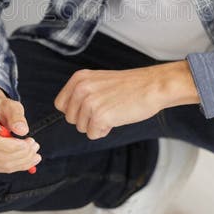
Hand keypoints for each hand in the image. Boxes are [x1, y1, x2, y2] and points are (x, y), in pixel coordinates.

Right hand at [0, 84, 40, 172]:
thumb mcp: (10, 105)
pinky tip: (27, 159)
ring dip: (22, 161)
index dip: (11, 146)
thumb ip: (16, 116)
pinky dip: (17, 165)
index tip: (28, 142)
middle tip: (35, 145)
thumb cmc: (0, 108)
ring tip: (34, 151)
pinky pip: (0, 169)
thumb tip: (22, 130)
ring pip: (1, 164)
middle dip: (21, 153)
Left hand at [54, 62, 197, 140]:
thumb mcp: (99, 81)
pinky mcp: (99, 117)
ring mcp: (89, 103)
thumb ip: (82, 92)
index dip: (76, 111)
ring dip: (97, 125)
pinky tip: (117, 117)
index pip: (60, 105)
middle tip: (107, 108)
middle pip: (70, 119)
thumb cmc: (130, 86)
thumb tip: (69, 113)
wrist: (153, 86)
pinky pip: (93, 135)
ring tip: (114, 111)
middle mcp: (81, 89)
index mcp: (79, 78)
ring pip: (81, 128)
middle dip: (87, 119)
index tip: (92, 107)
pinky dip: (105, 131)